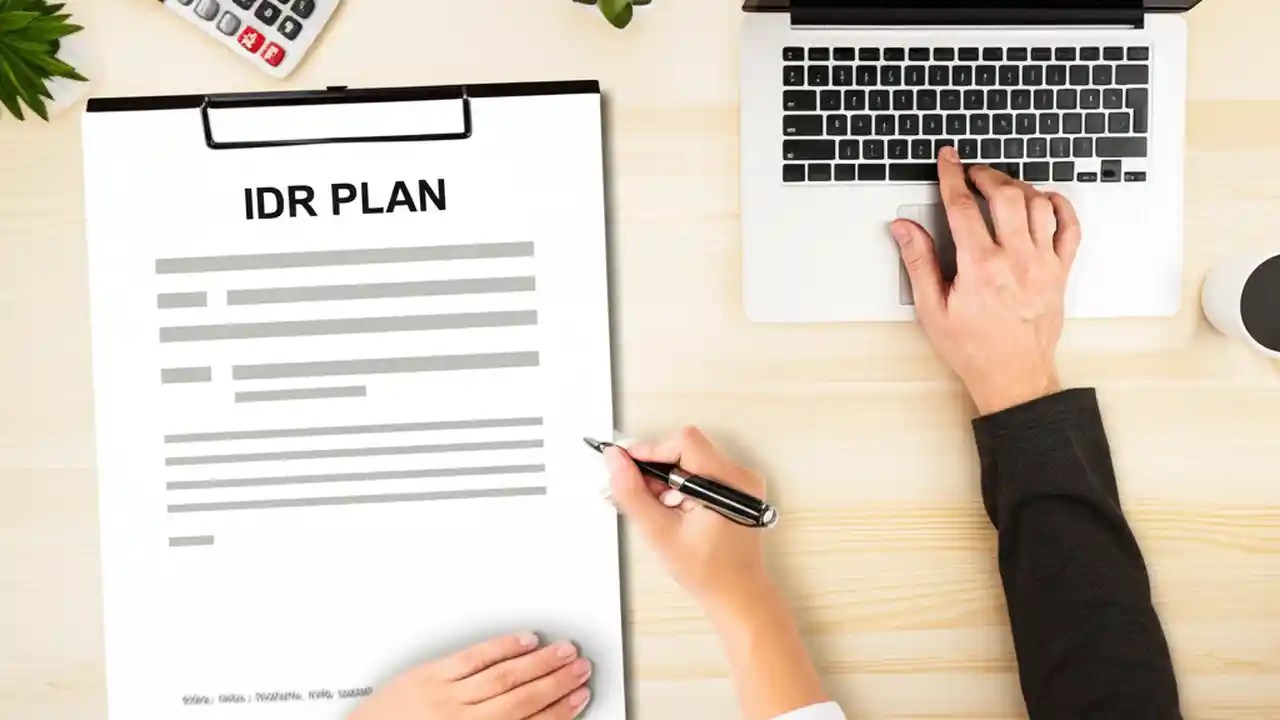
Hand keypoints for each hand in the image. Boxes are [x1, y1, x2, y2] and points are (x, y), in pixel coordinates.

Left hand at [349, 633, 591, 719]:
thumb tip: (532, 718)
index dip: (559, 710)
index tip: (579, 698)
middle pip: (522, 696)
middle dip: (557, 681)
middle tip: (580, 668)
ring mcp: (446, 696)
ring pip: (504, 676)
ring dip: (540, 662)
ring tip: (564, 651)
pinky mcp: (429, 676)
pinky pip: (472, 657)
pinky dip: (501, 647)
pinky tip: (523, 640)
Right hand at [606, 429, 829, 719]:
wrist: (738, 595)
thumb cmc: (707, 572)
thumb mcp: (660, 533)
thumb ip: (633, 493)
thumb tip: (615, 461)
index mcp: (727, 482)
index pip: (683, 442)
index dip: (650, 450)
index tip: (626, 466)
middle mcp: (739, 476)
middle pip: (686, 449)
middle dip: (657, 470)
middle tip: (641, 498)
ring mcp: (741, 482)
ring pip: (691, 461)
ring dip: (667, 480)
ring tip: (659, 512)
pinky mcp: (736, 490)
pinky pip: (702, 473)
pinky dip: (681, 487)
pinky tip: (673, 512)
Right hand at [890, 146, 1082, 414]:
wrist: (1014, 376)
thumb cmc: (973, 348)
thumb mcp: (932, 309)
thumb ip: (918, 262)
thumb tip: (904, 228)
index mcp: (980, 267)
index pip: (963, 206)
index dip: (952, 176)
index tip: (948, 160)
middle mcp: (1016, 260)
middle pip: (1006, 195)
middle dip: (986, 175)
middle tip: (972, 172)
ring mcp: (1043, 264)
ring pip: (1038, 204)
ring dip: (1018, 186)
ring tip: (1000, 185)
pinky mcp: (1060, 271)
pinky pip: (1069, 227)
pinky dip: (1059, 205)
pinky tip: (1042, 200)